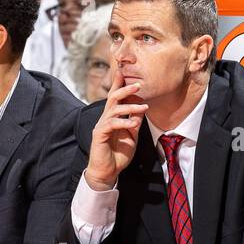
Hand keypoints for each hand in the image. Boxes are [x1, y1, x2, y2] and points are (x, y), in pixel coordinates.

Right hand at [85, 71, 147, 190]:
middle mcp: (105, 118)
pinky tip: (134, 125)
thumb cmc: (118, 154)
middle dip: (125, 89)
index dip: (119, 84)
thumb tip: (141, 107)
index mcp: (112, 117)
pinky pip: (112, 124)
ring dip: (130, 106)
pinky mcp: (99, 135)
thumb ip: (134, 121)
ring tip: (144, 107)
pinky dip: (124, 122)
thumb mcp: (131, 135)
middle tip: (139, 84)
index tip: (125, 70)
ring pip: (114, 109)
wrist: (107, 172)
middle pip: (113, 97)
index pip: (115, 97)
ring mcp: (101, 126)